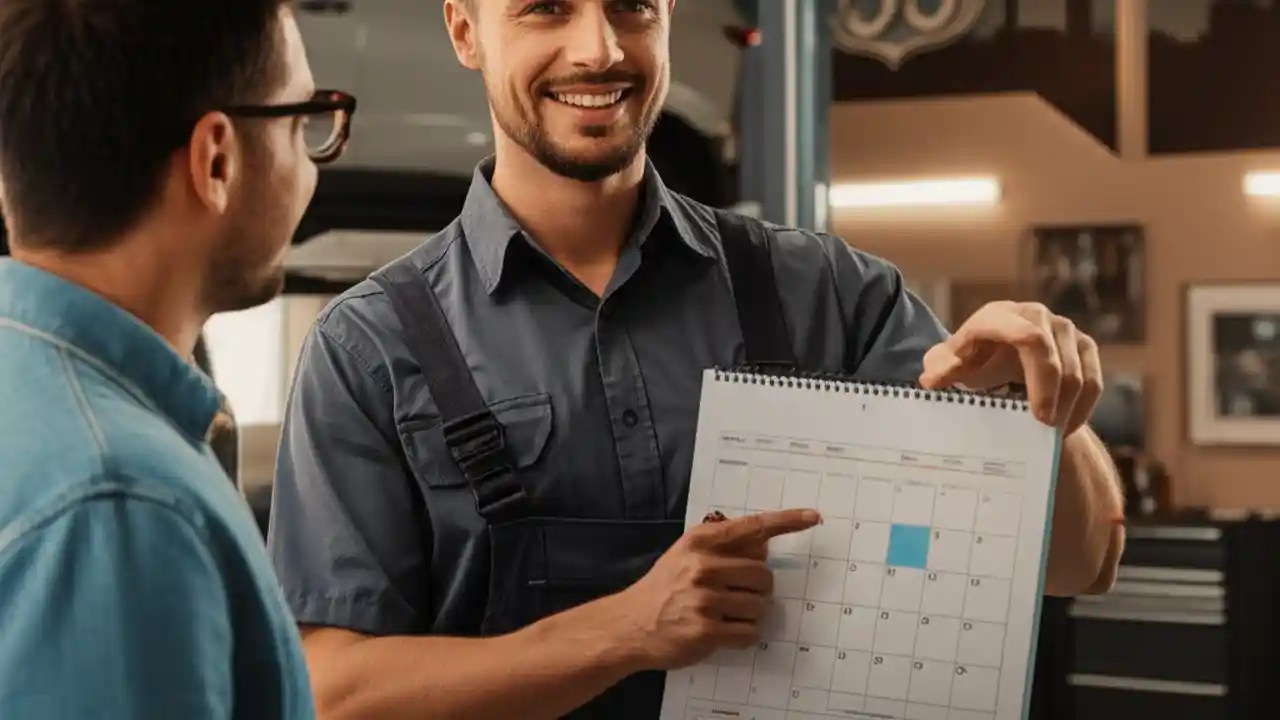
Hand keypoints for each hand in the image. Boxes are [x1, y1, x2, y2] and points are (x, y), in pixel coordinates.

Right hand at [615, 508, 820, 669]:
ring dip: (750, 614)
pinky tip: (723, 632)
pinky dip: (744, 635)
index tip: (812, 517)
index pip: (752, 527)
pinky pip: (749, 632)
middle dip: (758, 589)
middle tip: (736, 596)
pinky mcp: (706, 631)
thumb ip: (724, 547)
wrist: (630, 625)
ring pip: (760, 606)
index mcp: (700, 542)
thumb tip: (764, 543)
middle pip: (764, 575)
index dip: (786, 521)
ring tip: (724, 615)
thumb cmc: (664, 588)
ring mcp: (704, 599)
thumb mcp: (687, 555)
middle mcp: (703, 566)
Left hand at [918, 301, 1102, 435]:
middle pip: (1057, 360)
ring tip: (1052, 435)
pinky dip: (1083, 409)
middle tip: (1046, 430)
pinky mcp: (1083, 346)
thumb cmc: (969, 359)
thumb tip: (931, 381)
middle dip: (1054, 399)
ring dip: (1068, 409)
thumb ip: (940, 370)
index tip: (1038, 415)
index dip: (1039, 379)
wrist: (995, 351)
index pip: (1030, 338)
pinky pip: (1094, 381)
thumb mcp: (949, 364)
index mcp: (1000, 316)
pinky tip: (1065, 428)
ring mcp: (1064, 329)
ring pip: (1080, 374)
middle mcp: (1036, 315)